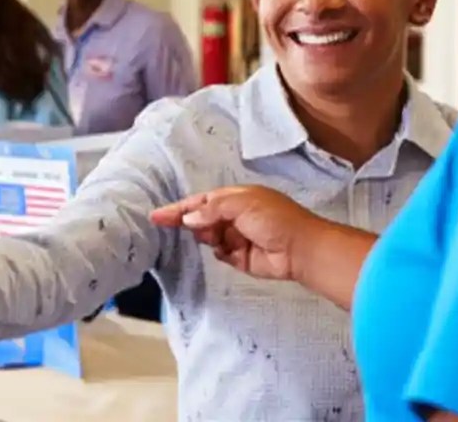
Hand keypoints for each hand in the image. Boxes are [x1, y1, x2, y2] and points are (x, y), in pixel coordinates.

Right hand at [151, 185, 325, 281]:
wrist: (301, 250)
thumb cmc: (274, 219)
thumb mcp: (242, 204)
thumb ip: (211, 209)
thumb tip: (188, 219)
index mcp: (234, 198)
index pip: (199, 201)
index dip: (178, 208)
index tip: (156, 216)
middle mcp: (232, 216)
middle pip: (200, 219)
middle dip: (194, 224)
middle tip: (199, 229)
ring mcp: (235, 237)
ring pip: (207, 237)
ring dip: (208, 238)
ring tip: (220, 239)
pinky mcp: (239, 257)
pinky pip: (219, 254)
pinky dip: (220, 252)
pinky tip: (229, 251)